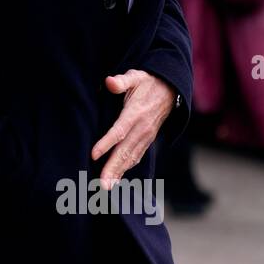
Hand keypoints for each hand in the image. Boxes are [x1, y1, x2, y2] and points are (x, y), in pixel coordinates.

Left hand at [91, 69, 175, 189]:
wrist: (170, 90)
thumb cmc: (147, 83)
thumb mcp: (135, 76)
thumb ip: (122, 81)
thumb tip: (109, 82)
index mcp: (135, 113)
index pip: (119, 131)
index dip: (106, 143)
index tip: (94, 155)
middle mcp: (142, 128)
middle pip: (125, 151)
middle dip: (112, 168)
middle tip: (102, 184)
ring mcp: (146, 137)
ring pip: (131, 158)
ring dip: (118, 173)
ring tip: (106, 187)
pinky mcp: (147, 141)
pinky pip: (136, 157)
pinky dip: (126, 169)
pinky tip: (116, 179)